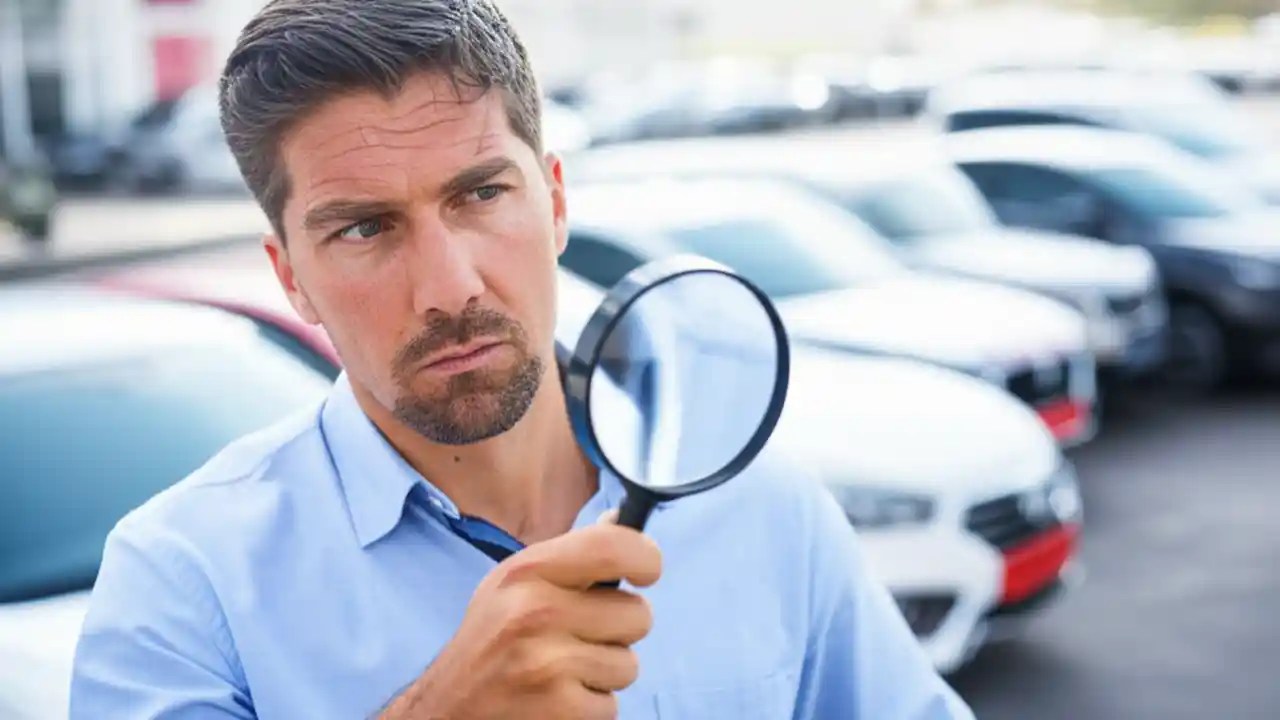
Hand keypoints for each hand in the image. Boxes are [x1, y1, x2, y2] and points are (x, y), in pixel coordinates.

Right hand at [380, 522, 661, 718]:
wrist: (446, 709)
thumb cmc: (489, 642)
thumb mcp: (514, 585)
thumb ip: (570, 555)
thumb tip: (623, 521)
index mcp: (527, 573)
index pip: (614, 547)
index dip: (645, 557)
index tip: (647, 572)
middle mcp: (535, 613)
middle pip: (638, 615)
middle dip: (619, 631)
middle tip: (580, 637)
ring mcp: (548, 664)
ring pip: (629, 664)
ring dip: (604, 673)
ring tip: (562, 670)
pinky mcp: (559, 710)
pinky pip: (613, 705)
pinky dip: (591, 707)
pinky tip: (556, 698)